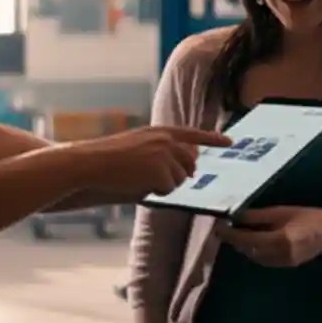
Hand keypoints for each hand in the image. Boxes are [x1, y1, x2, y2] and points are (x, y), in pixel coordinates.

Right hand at [79, 126, 230, 197]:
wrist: (91, 162)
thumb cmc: (108, 159)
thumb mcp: (138, 147)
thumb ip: (161, 154)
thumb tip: (183, 172)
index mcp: (160, 131)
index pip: (193, 134)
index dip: (212, 138)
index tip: (229, 142)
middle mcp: (167, 140)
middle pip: (190, 164)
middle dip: (179, 175)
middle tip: (155, 179)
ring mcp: (166, 154)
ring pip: (179, 179)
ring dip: (163, 185)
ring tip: (138, 178)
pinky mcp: (162, 170)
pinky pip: (168, 189)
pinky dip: (156, 191)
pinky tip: (137, 183)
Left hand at [215, 206, 321, 267]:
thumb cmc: (308, 217)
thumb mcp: (281, 212)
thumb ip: (257, 216)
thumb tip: (236, 217)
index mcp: (280, 239)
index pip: (247, 239)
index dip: (231, 234)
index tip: (219, 226)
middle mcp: (279, 254)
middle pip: (248, 250)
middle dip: (235, 240)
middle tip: (224, 228)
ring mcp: (282, 263)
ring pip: (254, 256)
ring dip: (243, 246)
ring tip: (234, 233)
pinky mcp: (284, 266)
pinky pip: (262, 259)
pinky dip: (253, 250)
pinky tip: (251, 240)